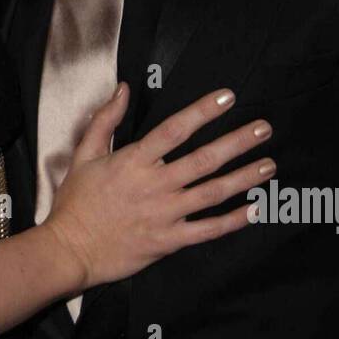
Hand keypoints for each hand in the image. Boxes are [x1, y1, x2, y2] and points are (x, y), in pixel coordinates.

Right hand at [46, 84, 273, 290]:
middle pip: (204, 159)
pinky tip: (255, 209)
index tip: (228, 97)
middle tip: (264, 128)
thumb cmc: (75, 202)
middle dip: (237, 142)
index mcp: (134, 160)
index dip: (203, 111)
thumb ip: (106, 119)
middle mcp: (155, 185)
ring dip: (244, 178)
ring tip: (269, 165)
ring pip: (213, 193)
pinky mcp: (169, 240)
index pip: (175, 129)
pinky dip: (233, 220)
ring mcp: (165, 214)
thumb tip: (123, 89)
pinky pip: (208, 230)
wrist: (70, 249)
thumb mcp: (84, 154)